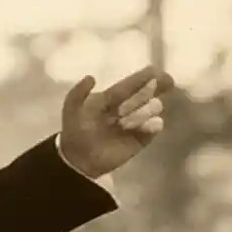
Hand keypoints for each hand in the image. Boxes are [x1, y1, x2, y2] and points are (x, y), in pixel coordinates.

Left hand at [58, 66, 175, 177]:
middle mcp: (128, 106)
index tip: (160, 73)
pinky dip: (153, 124)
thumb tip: (91, 77)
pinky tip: (144, 127)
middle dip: (148, 92)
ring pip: (154, 107)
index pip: (133, 83)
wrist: (80, 158)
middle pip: (148, 92)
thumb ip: (78, 92)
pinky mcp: (142, 137)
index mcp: (113, 97)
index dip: (147, 76)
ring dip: (144, 111)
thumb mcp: (71, 110)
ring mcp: (137, 122)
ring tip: (125, 123)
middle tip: (137, 101)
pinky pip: (156, 126)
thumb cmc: (76, 132)